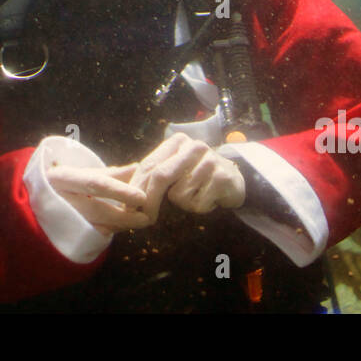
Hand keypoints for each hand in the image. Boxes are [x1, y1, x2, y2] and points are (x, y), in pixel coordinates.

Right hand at [47, 162, 149, 234]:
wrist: (36, 199)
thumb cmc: (65, 182)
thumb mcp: (83, 172)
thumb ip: (111, 173)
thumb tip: (137, 168)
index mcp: (63, 177)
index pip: (96, 184)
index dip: (120, 191)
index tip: (141, 196)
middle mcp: (60, 199)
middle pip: (97, 210)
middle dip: (124, 216)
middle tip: (147, 217)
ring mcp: (62, 219)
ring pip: (97, 226)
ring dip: (121, 224)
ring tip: (141, 220)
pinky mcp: (66, 234)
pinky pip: (94, 234)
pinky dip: (112, 230)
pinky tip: (125, 226)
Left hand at [128, 132, 245, 219]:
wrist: (234, 180)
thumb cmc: (198, 177)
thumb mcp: (175, 169)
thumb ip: (154, 175)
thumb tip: (126, 195)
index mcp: (177, 142)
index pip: (149, 165)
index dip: (136, 188)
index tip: (128, 207)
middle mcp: (193, 146)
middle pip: (161, 176)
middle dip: (149, 201)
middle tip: (146, 218)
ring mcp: (209, 161)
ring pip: (179, 194)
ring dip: (183, 204)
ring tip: (196, 196)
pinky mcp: (222, 177)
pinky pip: (197, 203)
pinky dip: (199, 208)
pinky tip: (210, 199)